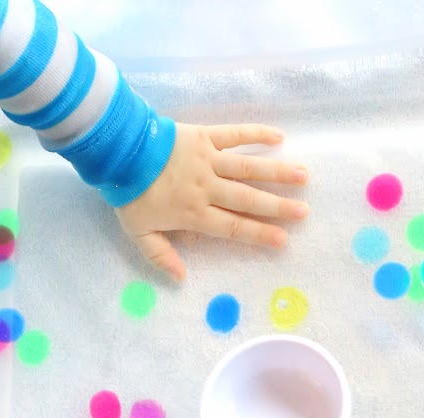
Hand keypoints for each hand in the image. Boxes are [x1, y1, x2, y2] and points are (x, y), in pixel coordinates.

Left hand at [117, 123, 307, 279]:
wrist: (119, 151)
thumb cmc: (129, 195)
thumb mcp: (138, 234)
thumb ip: (161, 257)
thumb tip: (181, 278)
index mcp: (194, 214)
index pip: (233, 227)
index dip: (258, 234)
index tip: (282, 240)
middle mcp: (207, 187)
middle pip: (247, 199)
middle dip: (277, 207)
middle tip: (303, 212)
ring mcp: (208, 160)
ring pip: (248, 168)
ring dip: (277, 172)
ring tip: (303, 176)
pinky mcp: (204, 136)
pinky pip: (234, 134)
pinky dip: (255, 134)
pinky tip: (278, 137)